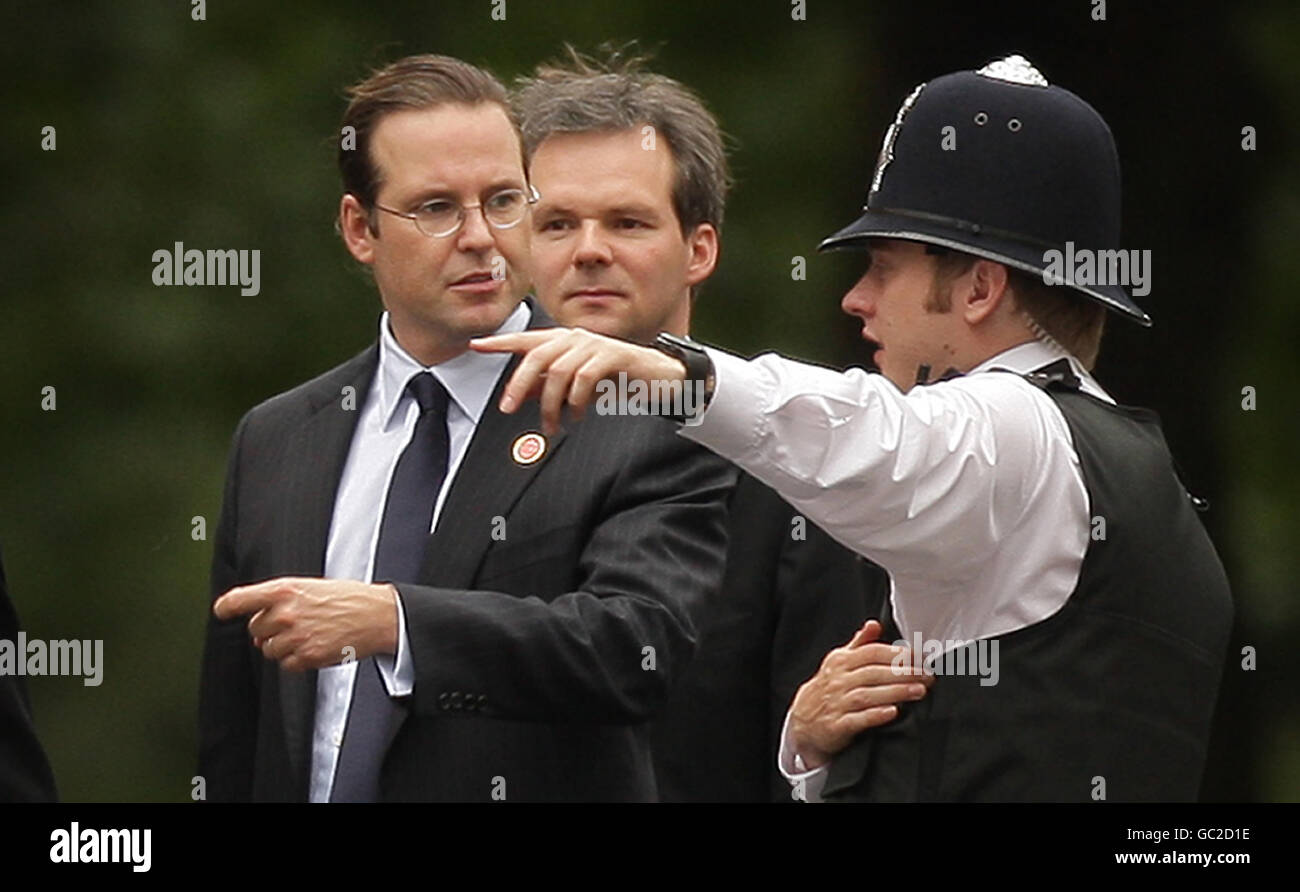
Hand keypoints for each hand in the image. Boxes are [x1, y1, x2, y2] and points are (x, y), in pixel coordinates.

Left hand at [212, 577, 399, 671]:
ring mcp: (295, 636)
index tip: (222, 611)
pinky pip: (286, 664)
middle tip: (295, 622)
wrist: (377, 615)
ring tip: (308, 634)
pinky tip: (314, 646)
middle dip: (270, 629)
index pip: (240, 600)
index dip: (226, 607)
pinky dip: (297, 659)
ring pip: (269, 649)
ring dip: (283, 646)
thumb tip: (257, 619)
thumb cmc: (347, 598)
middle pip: (255, 629)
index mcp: (284, 590)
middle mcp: (285, 613)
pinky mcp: (307, 656)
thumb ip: (280, 599)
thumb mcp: (310, 586)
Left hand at [470, 327, 685, 435]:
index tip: (476, 345)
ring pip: (558, 372)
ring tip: (553, 425)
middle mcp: (576, 338)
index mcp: (565, 341)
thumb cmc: (616, 380)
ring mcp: (595, 345)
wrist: (657, 379)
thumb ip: (549, 385)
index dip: (500, 342)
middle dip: (518, 384)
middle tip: (508, 409)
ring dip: (550, 404)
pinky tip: (576, 416)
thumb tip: (521, 393)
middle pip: (536, 357)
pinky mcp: (613, 355)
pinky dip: (575, 400)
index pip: (526, 339)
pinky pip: (583, 377)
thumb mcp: (576, 385)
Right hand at [788, 619, 934, 769]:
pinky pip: (857, 719)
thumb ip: (859, 644)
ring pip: (868, 695)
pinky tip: (893, 712)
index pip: (871, 653)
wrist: (804, 722)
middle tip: (927, 675)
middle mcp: (837, 680)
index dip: (896, 654)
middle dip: (903, 673)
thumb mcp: (838, 663)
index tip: (919, 657)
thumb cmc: (828, 689)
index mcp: (840, 662)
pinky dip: (875, 715)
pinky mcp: (836, 726)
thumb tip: (874, 624)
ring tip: (919, 691)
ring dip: (895, 692)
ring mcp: (836, 703)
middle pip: (874, 673)